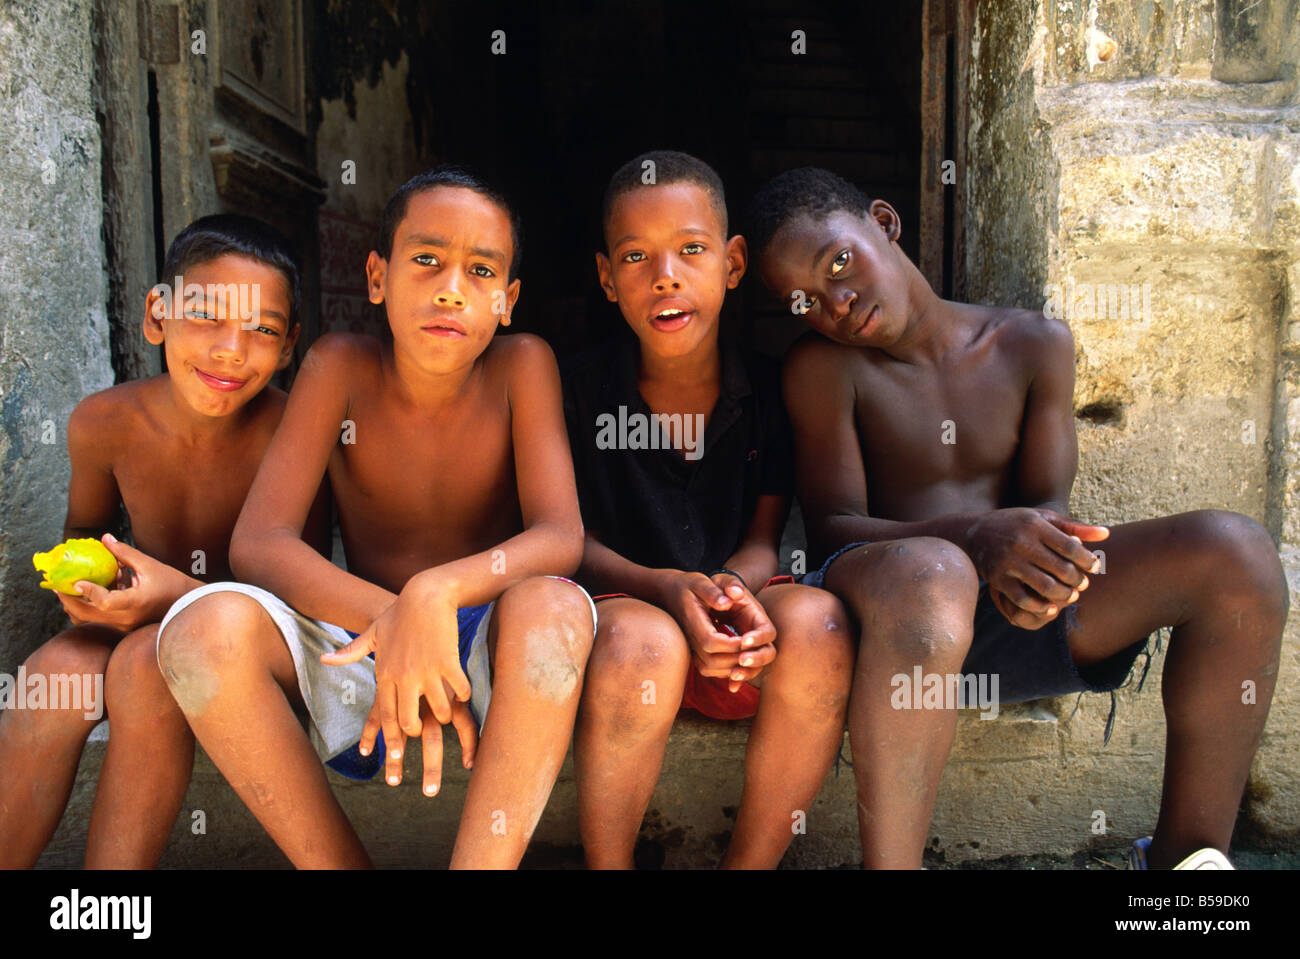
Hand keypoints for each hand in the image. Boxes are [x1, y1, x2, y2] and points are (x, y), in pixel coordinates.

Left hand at [57, 534, 197, 630]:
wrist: (187, 605)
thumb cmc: (171, 583)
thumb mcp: (149, 565)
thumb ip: (124, 553)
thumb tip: (105, 538)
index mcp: (135, 602)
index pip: (105, 601)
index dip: (88, 592)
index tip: (76, 581)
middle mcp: (127, 618)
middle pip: (87, 615)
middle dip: (68, 600)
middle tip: (57, 586)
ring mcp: (124, 626)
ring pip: (89, 620)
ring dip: (75, 606)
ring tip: (68, 590)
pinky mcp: (123, 627)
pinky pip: (98, 619)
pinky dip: (89, 607)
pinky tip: (89, 593)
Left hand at [320, 576, 477, 793]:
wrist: (425, 594)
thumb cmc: (398, 614)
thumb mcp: (371, 633)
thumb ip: (350, 652)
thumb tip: (324, 660)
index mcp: (385, 672)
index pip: (385, 714)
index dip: (391, 738)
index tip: (396, 756)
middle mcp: (404, 676)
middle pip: (407, 719)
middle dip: (415, 733)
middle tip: (423, 734)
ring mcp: (427, 670)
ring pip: (437, 709)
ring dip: (443, 715)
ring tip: (447, 715)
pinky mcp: (448, 661)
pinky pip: (459, 689)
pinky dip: (463, 695)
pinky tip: (465, 694)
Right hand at [657, 571, 775, 692]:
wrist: (671, 593)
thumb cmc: (690, 586)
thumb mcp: (701, 582)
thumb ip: (713, 591)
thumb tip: (727, 602)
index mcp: (694, 621)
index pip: (711, 642)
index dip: (731, 644)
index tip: (746, 638)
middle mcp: (692, 638)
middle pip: (712, 660)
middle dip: (735, 658)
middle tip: (753, 649)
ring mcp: (692, 647)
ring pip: (710, 669)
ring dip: (731, 668)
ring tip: (749, 656)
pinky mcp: (696, 652)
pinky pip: (709, 670)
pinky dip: (725, 671)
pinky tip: (739, 662)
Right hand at [967, 508, 1106, 623]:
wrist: (974, 533)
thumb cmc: (1016, 524)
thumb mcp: (1042, 517)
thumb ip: (1073, 526)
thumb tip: (1106, 534)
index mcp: (1035, 525)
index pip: (1071, 547)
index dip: (1088, 561)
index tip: (1095, 567)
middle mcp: (1021, 543)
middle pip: (1061, 569)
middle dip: (1078, 580)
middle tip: (1083, 584)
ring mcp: (1008, 562)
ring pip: (1046, 586)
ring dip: (1064, 595)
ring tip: (1070, 596)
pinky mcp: (998, 579)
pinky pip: (1024, 599)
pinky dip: (1040, 606)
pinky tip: (1050, 606)